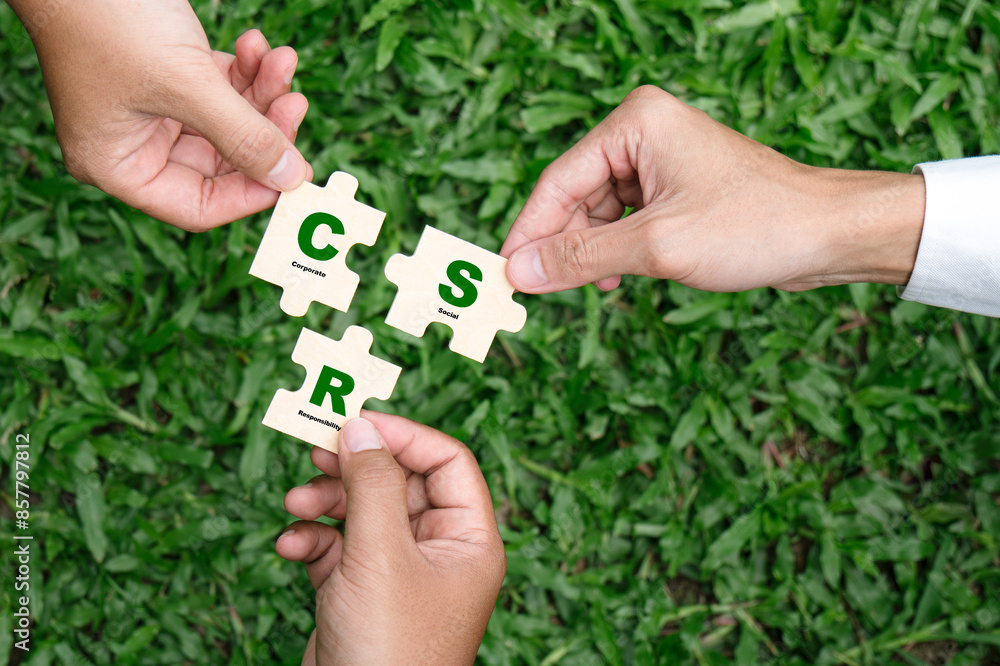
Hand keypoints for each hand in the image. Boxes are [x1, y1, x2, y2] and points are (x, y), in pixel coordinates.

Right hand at [10, 0, 311, 230]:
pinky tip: (257, 45)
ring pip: (228, 122)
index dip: (251, 192)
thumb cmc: (107, 17)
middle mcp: (134, 145)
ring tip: (282, 61)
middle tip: (295, 102)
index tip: (294, 171)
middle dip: (264, 130)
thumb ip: (243, 135)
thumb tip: (292, 179)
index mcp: (118, 166)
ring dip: (262, 94)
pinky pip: (220, 89)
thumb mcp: (185, 84)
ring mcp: (152, 110)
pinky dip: (244, 70)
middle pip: (223, 163)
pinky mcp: (168, 76)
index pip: (199, 207)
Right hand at [276, 413, 504, 664]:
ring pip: (363, 511)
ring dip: (326, 501)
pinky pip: (337, 547)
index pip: (446, 462)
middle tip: (314, 449)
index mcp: (467, 539)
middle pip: (399, 481)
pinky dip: (312, 539)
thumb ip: (371, 485)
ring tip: (295, 502)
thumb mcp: (381, 556)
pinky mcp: (361, 592)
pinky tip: (290, 544)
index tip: (356, 421)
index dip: (403, 435)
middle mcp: (438, 551)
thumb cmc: (390, 648)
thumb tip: (360, 427)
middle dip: (354, 467)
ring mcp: (399, 573)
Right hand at [501, 85, 925, 293]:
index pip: (559, 181)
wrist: (831, 233)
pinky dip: (617, 251)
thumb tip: (518, 271)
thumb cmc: (755, 226)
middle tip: (541, 292)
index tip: (505, 275)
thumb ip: (580, 258)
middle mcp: (644, 133)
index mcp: (635, 124)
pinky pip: (626, 220)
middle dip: (563, 245)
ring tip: (597, 287)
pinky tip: (620, 277)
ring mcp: (661, 160)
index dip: (529, 232)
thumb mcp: (656, 247)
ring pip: (599, 213)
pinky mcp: (676, 188)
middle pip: (576, 196)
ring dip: (592, 253)